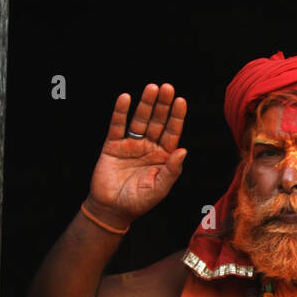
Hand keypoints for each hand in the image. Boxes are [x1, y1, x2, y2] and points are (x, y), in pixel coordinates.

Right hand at [88, 83, 187, 224]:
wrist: (112, 209)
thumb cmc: (139, 201)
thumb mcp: (160, 188)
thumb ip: (172, 170)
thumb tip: (183, 150)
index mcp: (163, 156)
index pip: (172, 132)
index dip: (176, 117)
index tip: (181, 101)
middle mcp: (149, 147)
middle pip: (157, 121)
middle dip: (162, 105)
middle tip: (167, 87)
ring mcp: (131, 144)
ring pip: (140, 120)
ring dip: (145, 104)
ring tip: (151, 88)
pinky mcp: (113, 145)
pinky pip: (117, 126)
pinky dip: (120, 112)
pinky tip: (125, 99)